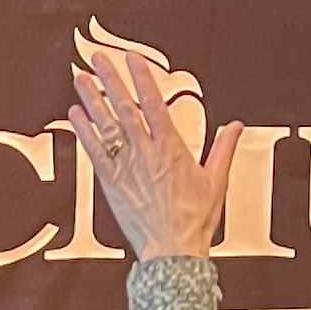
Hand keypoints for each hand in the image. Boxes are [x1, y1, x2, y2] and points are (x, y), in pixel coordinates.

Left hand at [69, 46, 239, 262]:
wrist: (173, 251)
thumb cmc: (194, 220)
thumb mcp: (216, 181)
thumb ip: (223, 149)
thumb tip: (235, 127)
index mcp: (171, 148)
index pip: (154, 103)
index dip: (142, 77)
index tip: (132, 58)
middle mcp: (145, 153)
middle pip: (125, 108)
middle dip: (111, 80)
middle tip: (99, 58)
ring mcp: (126, 167)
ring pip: (106, 125)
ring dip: (93, 99)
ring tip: (81, 79)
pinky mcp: (111, 183)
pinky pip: (94, 151)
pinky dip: (84, 131)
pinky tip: (75, 115)